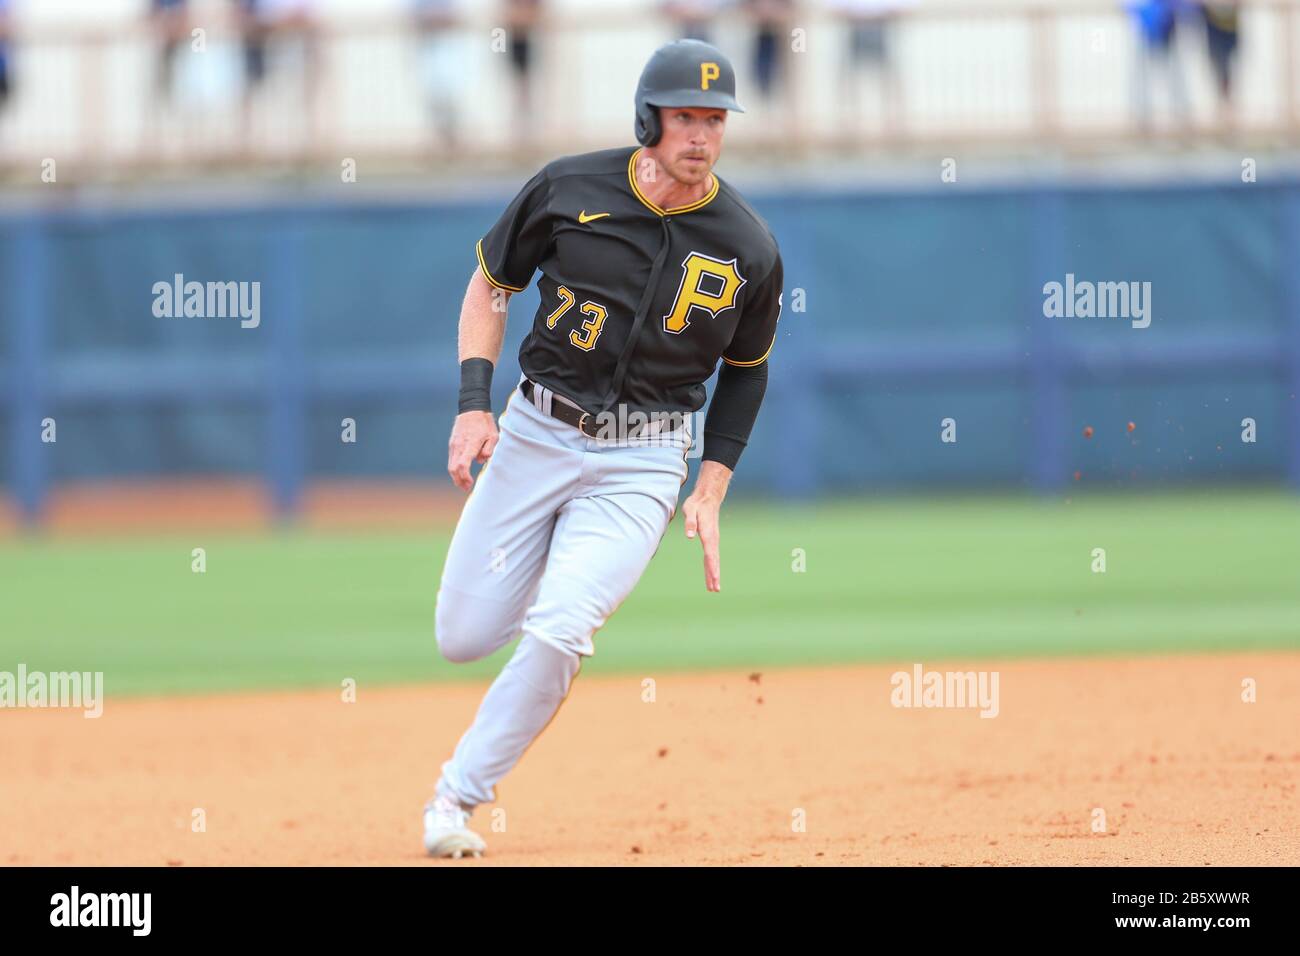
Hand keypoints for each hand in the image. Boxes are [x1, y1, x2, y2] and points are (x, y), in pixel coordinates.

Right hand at [447, 411, 497, 491]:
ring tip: (463, 484)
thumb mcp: (494, 436)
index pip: (463, 465)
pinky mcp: (452, 444)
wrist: (472, 409)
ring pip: (450, 465)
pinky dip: (454, 469)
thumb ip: (489, 450)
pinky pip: (451, 459)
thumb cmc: (485, 423)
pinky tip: (460, 473)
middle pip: (453, 468)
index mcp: (471, 444)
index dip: (464, 477)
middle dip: (459, 480)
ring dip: (456, 476)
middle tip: (466, 488)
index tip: (470, 483)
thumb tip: (481, 460)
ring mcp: (454, 444)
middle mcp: (459, 445)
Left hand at [681, 461, 731, 591]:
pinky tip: (711, 575)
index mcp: (708, 534)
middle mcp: (712, 539)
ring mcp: (713, 540)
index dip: (712, 568)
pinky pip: (711, 556)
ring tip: (714, 588)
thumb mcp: (689, 510)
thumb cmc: (697, 504)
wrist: (707, 498)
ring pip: (714, 560)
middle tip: (715, 589)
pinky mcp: (711, 540)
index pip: (710, 554)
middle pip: (714, 561)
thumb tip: (689, 536)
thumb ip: (690, 522)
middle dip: (714, 575)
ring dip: (713, 574)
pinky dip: (712, 567)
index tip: (715, 579)